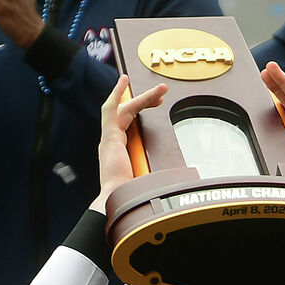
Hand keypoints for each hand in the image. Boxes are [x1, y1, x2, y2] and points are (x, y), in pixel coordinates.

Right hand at [93, 77, 166, 211]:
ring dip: (141, 98)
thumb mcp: (148, 183)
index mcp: (117, 152)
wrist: (117, 203)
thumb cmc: (130, 197)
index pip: (128, 123)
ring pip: (124, 110)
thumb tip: (177, 183)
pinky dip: (116, 93)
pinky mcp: (109, 137)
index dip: (141, 110)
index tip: (156, 104)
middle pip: (127, 114)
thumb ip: (157, 177)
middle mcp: (110, 143)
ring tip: (160, 90)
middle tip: (162, 95)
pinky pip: (110, 110)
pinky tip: (124, 82)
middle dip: (144, 101)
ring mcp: (108, 140)